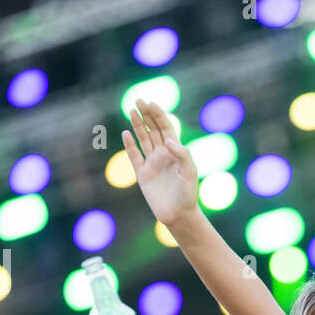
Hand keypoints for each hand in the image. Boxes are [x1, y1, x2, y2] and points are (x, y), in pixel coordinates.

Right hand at [122, 99, 198, 229]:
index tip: (150, 103)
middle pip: (153, 129)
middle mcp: (163, 154)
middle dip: (146, 115)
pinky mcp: (142, 174)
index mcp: (176, 151)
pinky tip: (125, 133)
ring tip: (131, 110)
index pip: (166, 128)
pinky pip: (134, 156)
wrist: (178, 214)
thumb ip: (182, 154)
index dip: (158, 115)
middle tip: (138, 100)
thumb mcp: (189, 172)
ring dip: (138, 125)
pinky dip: (129, 145)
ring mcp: (152, 163)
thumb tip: (169, 141)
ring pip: (143, 139)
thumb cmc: (188, 193)